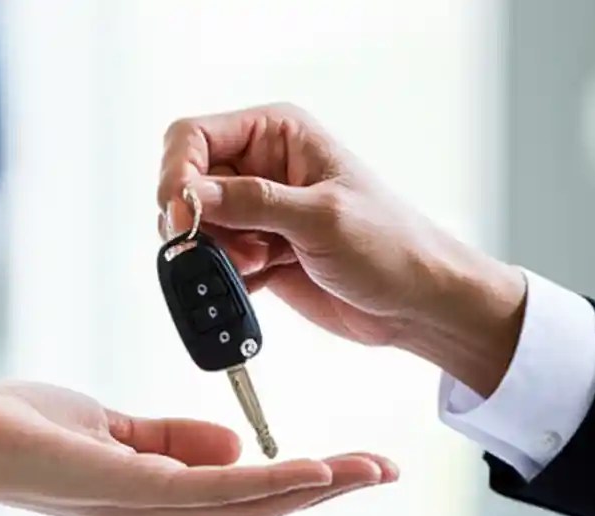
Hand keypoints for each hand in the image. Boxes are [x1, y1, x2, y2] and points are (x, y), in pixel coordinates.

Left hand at [0, 380, 395, 515]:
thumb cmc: (22, 431)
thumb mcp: (114, 426)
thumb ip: (172, 438)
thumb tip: (237, 444)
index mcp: (160, 495)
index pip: (247, 493)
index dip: (306, 482)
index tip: (355, 463)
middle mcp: (162, 512)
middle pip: (263, 507)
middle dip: (330, 490)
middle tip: (387, 471)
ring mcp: (149, 507)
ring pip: (250, 505)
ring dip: (317, 489)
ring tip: (369, 471)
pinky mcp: (132, 489)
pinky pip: (214, 489)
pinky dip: (269, 482)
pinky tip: (311, 471)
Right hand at [159, 103, 526, 396]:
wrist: (416, 304)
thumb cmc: (392, 245)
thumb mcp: (321, 217)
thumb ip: (252, 202)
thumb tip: (190, 195)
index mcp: (278, 133)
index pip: (195, 136)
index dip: (178, 172)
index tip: (179, 213)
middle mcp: (261, 167)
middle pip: (187, 182)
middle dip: (196, 219)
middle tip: (225, 245)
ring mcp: (257, 212)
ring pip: (195, 226)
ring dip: (213, 251)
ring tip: (257, 262)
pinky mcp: (256, 252)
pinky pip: (213, 261)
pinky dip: (224, 276)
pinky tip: (262, 277)